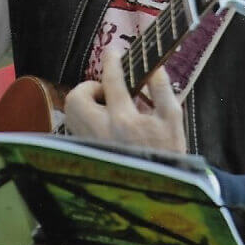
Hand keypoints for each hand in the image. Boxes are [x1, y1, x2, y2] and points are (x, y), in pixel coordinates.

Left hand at [64, 49, 186, 152]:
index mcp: (124, 121)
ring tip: (107, 108)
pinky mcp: (85, 153)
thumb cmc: (167, 155)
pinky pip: (76, 127)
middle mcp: (100, 132)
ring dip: (86, 102)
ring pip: (72, 112)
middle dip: (89, 87)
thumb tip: (154, 67)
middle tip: (107, 91)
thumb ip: (162, 90)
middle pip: (77, 97)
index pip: (112, 81)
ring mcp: (90, 144)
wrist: (157, 192)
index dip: (112, 61)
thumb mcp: (173, 121)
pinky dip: (86, 119)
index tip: (113, 52)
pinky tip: (105, 125)